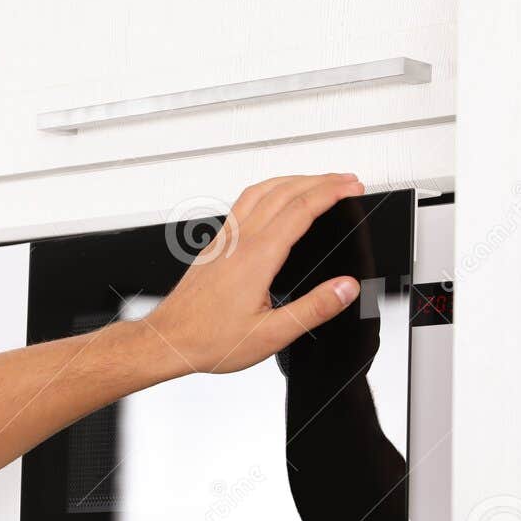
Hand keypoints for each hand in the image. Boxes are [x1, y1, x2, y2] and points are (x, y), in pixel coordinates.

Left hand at [144, 174, 365, 373]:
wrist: (168, 340)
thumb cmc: (209, 341)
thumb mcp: (271, 335)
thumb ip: (313, 309)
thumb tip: (346, 289)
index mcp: (257, 258)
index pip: (301, 209)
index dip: (331, 192)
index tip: (352, 187)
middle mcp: (239, 241)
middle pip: (284, 192)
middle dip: (320, 180)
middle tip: (346, 180)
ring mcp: (225, 239)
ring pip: (262, 191)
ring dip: (294, 179)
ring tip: (318, 180)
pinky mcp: (216, 245)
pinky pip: (244, 202)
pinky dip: (269, 190)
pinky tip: (274, 197)